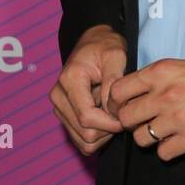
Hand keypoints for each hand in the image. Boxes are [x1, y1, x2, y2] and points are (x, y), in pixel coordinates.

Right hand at [50, 25, 127, 155]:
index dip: (110, 123)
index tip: (126, 116)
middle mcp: (58, 96)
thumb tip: (113, 108)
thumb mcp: (116, 55)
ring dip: (104, 135)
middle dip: (108, 130)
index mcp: (69, 80)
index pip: (87, 117)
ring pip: (83, 141)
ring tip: (113, 114)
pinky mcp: (64, 116)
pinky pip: (82, 142)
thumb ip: (114, 81)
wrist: (93, 42)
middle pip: (85, 132)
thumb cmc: (105, 46)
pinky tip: (106, 119)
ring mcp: (59, 108)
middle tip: (122, 114)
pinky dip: (98, 137)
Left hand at [106, 55, 184, 160]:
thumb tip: (145, 87)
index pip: (118, 90)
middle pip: (125, 118)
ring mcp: (177, 118)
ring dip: (150, 137)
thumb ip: (164, 76)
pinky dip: (169, 150)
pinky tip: (179, 141)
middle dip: (131, 122)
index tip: (123, 106)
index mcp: (161, 72)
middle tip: (143, 121)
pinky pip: (163, 153)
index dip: (116, 102)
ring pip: (141, 138)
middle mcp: (164, 95)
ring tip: (164, 131)